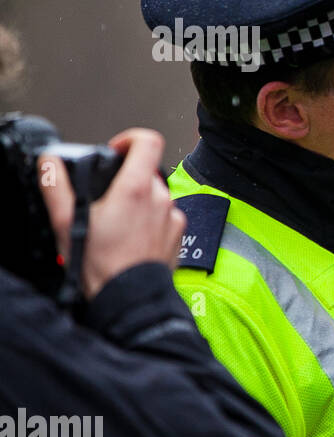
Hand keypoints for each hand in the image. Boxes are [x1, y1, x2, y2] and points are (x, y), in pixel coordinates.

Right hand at [38, 129, 184, 299]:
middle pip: (147, 172)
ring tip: (116, 224)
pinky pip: (164, 217)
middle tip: (106, 200)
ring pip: (155, 196)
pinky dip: (149, 221)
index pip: (148, 141)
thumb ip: (57, 186)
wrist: (129, 298)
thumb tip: (50, 163)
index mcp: (136, 189)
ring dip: (137, 202)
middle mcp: (160, 199)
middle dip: (126, 180)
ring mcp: (173, 217)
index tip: (116, 149)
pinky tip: (131, 238)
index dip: (130, 138)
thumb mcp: (67, 222)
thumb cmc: (102, 265)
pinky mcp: (179, 234)